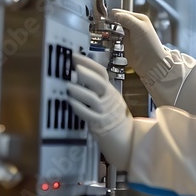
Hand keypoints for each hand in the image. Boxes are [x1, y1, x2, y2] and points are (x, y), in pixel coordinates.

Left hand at [67, 53, 133, 167]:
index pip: (101, 72)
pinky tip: (70, 102)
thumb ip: (97, 90)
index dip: (88, 63)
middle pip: (99, 83)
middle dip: (86, 74)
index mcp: (110, 90)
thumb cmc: (114, 118)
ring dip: (79, 91)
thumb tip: (78, 76)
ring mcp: (105, 111)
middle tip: (74, 67)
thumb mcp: (109, 100)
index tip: (75, 56)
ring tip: (67, 85)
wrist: (127, 139)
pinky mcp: (100, 124)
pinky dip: (79, 107)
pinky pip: (88, 114)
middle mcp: (109, 99)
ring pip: (92, 98)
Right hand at [109, 9, 166, 80]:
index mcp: (137, 18)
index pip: (120, 12)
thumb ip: (126, 18)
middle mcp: (132, 26)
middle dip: (109, 24)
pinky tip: (109, 42)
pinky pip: (113, 40)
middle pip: (115, 21)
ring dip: (108, 32)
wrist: (150, 64)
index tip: (105, 20)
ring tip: (107, 35)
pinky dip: (109, 40)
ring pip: (112, 30)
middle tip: (105, 29)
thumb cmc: (149, 46)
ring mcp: (127, 35)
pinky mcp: (123, 45)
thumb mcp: (138, 27)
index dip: (112, 16)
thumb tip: (113, 14)